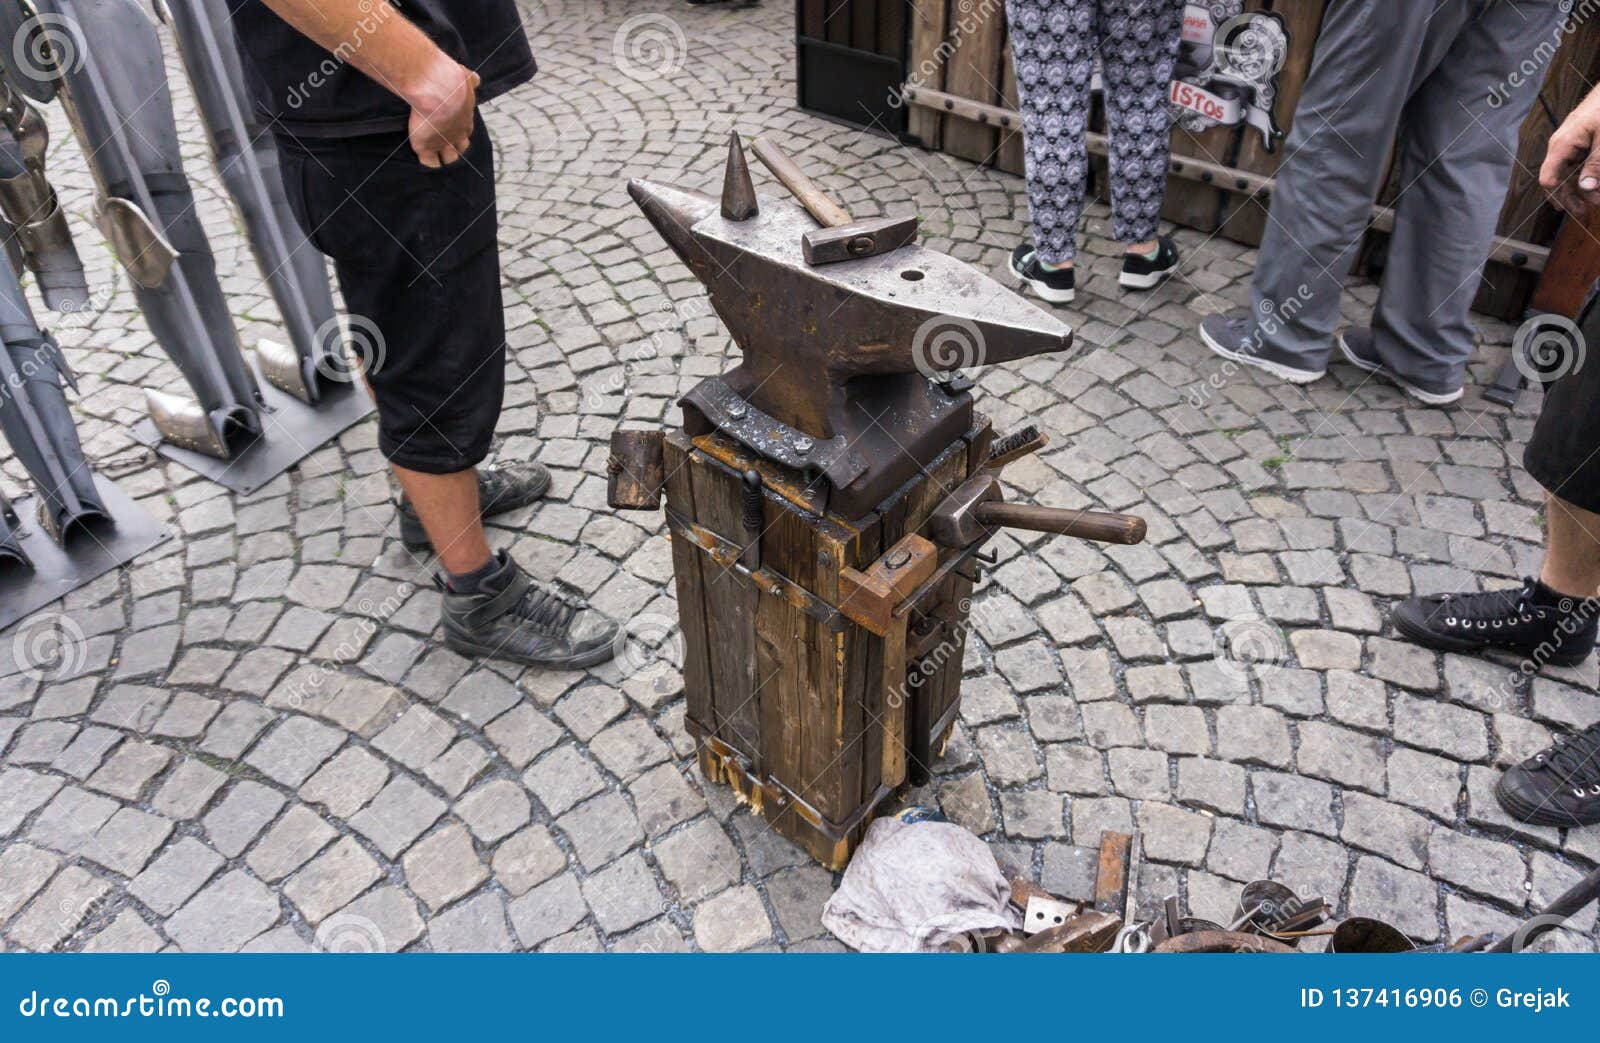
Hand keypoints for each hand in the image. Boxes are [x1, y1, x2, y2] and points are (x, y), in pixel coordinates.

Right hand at [404, 57, 479, 167]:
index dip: (462, 130)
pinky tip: (424, 164)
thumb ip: (469, 80)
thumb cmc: (450, 79)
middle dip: (457, 147)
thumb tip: (476, 79)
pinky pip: (430, 164)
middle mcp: (458, 132)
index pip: (466, 128)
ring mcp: (443, 142)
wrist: (438, 90)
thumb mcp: (464, 77)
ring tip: (439, 160)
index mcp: (466, 116)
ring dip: (445, 158)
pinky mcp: (427, 148)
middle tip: (450, 148)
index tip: (457, 130)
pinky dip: (428, 165)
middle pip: (462, 147)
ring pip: (449, 159)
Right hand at [1540, 90, 1599, 215]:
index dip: (1561, 197)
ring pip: (1568, 173)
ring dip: (1581, 186)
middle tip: (1587, 211)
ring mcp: (1569, 143)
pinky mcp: (1579, 140)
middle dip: (1572, 197)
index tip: (1579, 210)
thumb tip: (1586, 188)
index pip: (1549, 179)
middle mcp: (1560, 146)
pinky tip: (1593, 181)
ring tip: (1595, 197)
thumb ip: (1596, 164)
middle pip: (1557, 180)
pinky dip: (1586, 173)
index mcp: (1561, 145)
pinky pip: (1577, 162)